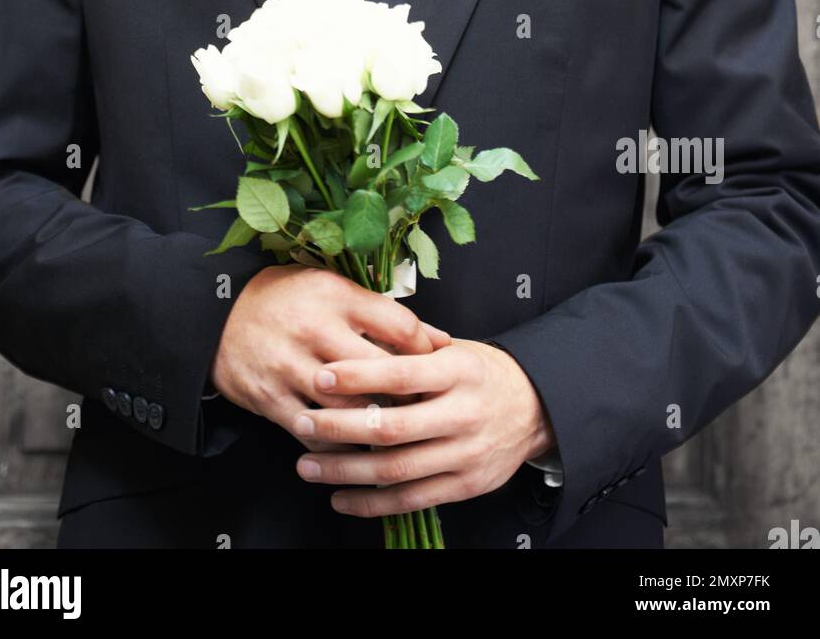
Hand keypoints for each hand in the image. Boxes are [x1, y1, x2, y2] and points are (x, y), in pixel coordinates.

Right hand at [208, 264, 450, 453]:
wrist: (216, 316)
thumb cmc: (285, 299)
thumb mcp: (330, 287)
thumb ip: (380, 311)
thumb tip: (438, 339)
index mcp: (334, 295)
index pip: (398, 323)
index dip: (426, 347)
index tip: (439, 362)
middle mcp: (313, 329)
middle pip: (379, 371)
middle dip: (408, 393)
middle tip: (427, 405)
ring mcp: (289, 366)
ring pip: (349, 408)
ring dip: (377, 425)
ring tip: (396, 430)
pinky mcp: (269, 398)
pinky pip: (315, 433)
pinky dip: (340, 445)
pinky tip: (356, 445)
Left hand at [291, 337, 556, 515]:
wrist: (536, 407)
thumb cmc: (481, 373)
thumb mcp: (454, 349)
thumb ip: (410, 347)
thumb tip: (355, 334)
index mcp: (458, 372)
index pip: (402, 375)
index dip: (359, 377)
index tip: (321, 376)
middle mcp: (464, 414)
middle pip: (393, 428)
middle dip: (340, 427)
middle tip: (302, 421)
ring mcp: (466, 454)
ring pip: (397, 470)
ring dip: (346, 471)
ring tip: (308, 466)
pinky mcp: (466, 485)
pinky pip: (412, 499)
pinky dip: (372, 504)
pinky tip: (340, 497)